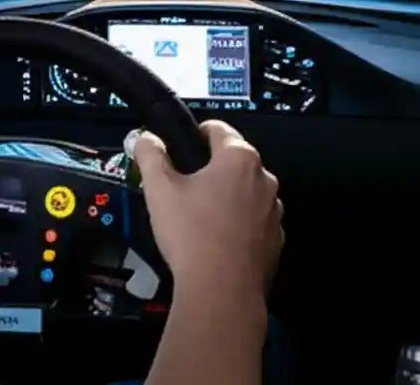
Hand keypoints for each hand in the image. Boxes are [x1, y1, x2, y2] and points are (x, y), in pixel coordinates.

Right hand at [132, 120, 282, 303]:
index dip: (194, 134)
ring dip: (224, 199)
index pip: (217, 129)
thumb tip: (145, 139)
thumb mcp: (159, 189)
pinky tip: (213, 241)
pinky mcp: (274, 240)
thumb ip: (150, 155)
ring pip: (243, 194)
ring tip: (196, 220)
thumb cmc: (192, 236)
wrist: (221, 291)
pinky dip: (235, 226)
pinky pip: (252, 222)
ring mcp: (273, 212)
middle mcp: (264, 180)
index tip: (180, 147)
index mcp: (239, 159)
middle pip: (232, 163)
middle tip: (181, 189)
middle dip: (208, 171)